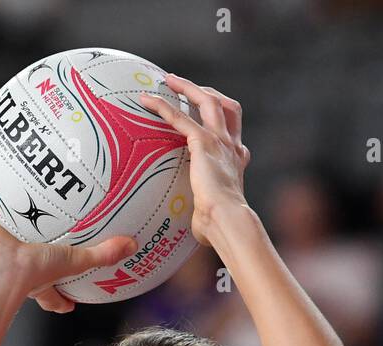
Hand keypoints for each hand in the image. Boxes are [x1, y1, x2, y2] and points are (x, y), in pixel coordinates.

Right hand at [0, 177, 135, 312]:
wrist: (2, 271)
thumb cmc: (34, 273)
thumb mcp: (75, 261)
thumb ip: (103, 255)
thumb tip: (132, 246)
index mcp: (38, 280)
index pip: (51, 295)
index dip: (59, 301)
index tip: (68, 304)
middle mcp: (16, 263)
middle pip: (21, 261)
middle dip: (25, 256)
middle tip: (31, 243)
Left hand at [138, 73, 250, 247]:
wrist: (228, 219)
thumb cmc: (219, 226)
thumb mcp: (211, 215)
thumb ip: (202, 213)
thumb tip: (194, 229)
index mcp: (236, 161)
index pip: (233, 133)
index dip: (222, 122)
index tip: (206, 120)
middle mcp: (232, 146)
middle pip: (227, 106)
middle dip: (208, 93)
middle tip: (188, 88)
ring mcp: (220, 141)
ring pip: (209, 101)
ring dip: (188, 88)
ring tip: (169, 79)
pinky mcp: (204, 142)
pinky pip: (180, 117)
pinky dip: (163, 106)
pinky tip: (145, 101)